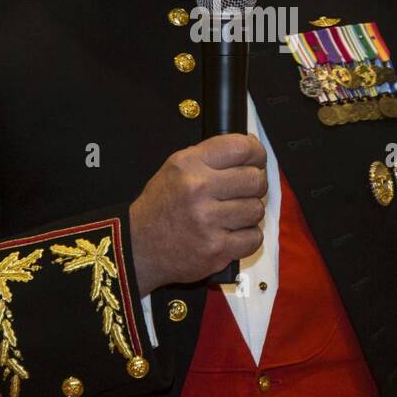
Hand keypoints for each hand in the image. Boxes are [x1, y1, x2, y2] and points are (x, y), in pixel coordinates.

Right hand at [129, 133, 266, 294]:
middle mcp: (198, 189)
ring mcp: (208, 221)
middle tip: (245, 191)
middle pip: (255, 180)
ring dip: (249, 213)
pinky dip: (247, 237)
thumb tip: (250, 148)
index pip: (240, 148)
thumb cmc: (161, 206)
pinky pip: (254, 238)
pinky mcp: (216, 249)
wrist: (139, 246)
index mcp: (189, 165)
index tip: (257, 159)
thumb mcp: (176, 167)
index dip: (256, 153)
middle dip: (255, 185)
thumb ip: (211, 156)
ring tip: (232, 215)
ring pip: (256, 210)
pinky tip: (231, 233)